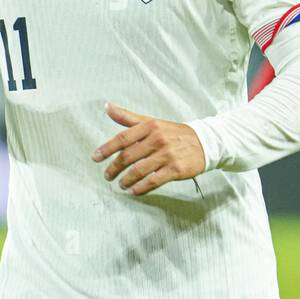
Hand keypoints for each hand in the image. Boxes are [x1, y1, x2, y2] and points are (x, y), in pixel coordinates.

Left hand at [91, 102, 205, 195]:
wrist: (205, 142)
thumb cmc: (174, 133)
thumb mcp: (152, 122)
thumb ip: (128, 117)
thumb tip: (107, 106)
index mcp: (149, 126)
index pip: (123, 138)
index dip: (106, 149)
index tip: (95, 158)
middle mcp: (157, 139)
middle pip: (128, 156)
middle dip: (114, 168)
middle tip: (107, 176)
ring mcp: (167, 155)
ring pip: (139, 170)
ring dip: (126, 180)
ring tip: (120, 184)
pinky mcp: (176, 169)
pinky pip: (153, 181)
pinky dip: (140, 188)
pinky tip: (133, 191)